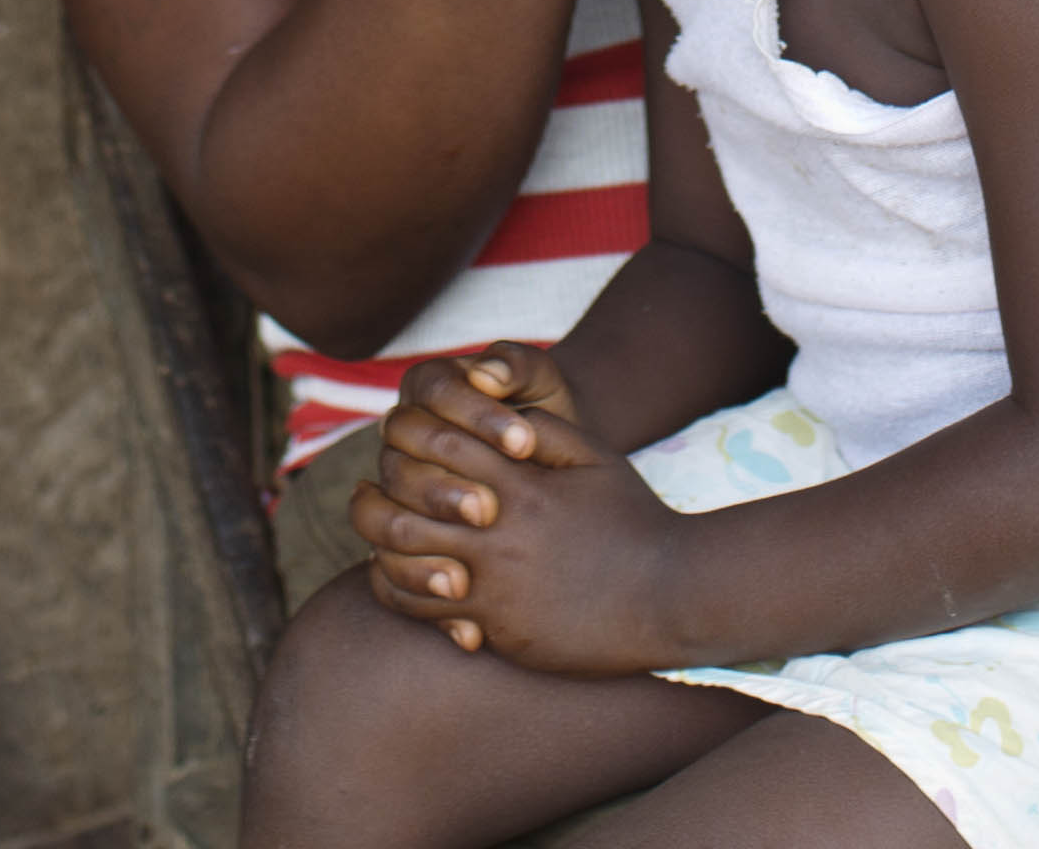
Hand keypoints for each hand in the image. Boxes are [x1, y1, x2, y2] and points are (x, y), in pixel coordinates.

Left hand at [353, 346, 684, 670]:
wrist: (669, 593)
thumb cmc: (631, 519)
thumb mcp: (594, 456)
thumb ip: (542, 426)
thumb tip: (491, 407)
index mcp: (520, 486)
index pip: (439, 446)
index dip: (410, 436)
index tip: (400, 437)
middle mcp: (499, 536)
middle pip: (404, 504)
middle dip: (377, 492)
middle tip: (369, 488)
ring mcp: (495, 588)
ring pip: (401, 562)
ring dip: (381, 542)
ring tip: (380, 530)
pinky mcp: (497, 631)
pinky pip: (424, 612)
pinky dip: (401, 590)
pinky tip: (405, 575)